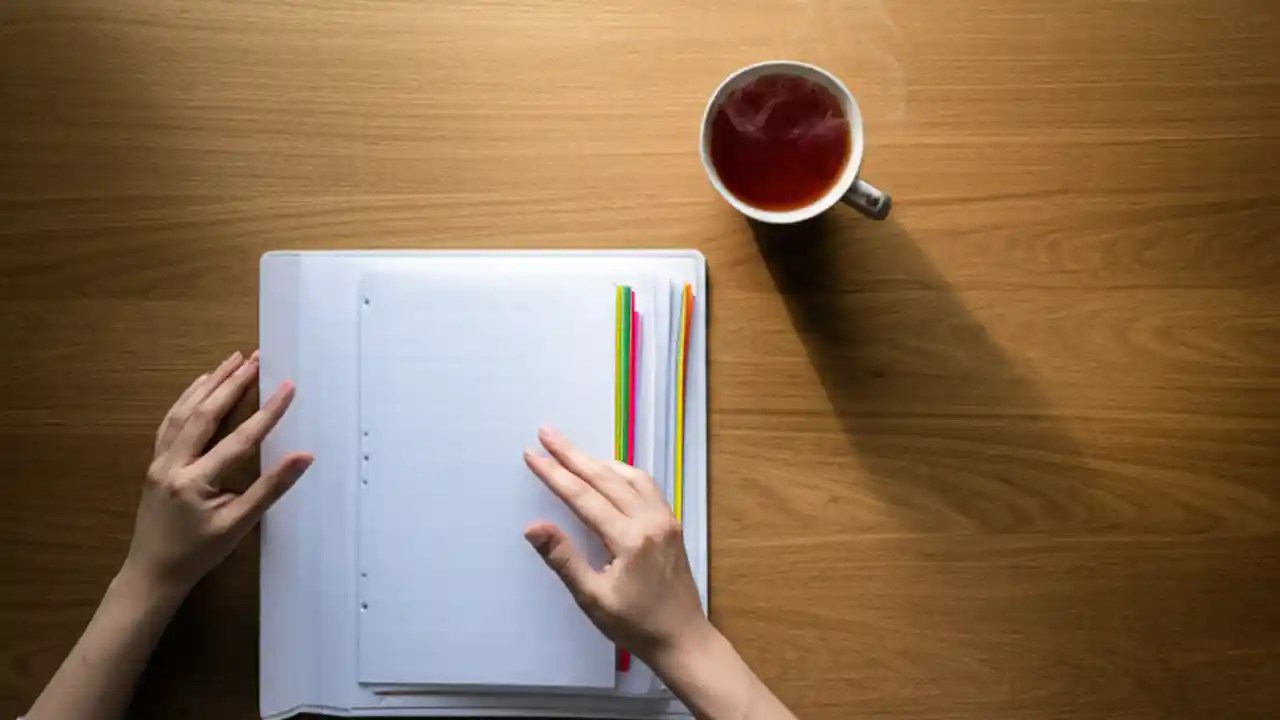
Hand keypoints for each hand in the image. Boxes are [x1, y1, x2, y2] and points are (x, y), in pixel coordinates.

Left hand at [123, 350, 313, 595]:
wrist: (152, 572)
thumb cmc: (199, 553)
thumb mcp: (238, 524)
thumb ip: (270, 488)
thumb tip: (304, 457)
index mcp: (194, 482)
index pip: (239, 439)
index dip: (267, 412)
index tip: (288, 387)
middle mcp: (172, 464)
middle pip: (205, 414)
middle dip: (233, 383)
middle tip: (256, 358)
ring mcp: (159, 461)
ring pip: (183, 412)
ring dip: (209, 384)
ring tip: (232, 360)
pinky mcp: (155, 463)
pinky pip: (170, 422)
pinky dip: (186, 399)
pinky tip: (200, 385)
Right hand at [522, 426, 708, 664]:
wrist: (683, 639)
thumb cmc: (635, 626)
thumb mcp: (593, 598)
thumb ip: (564, 559)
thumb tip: (533, 527)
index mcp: (630, 539)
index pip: (584, 496)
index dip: (555, 474)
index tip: (532, 454)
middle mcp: (651, 521)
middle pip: (606, 477)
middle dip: (572, 454)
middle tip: (546, 432)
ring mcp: (665, 520)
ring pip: (629, 476)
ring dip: (598, 460)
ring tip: (571, 449)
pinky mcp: (672, 524)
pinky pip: (646, 487)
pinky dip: (623, 473)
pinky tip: (609, 471)